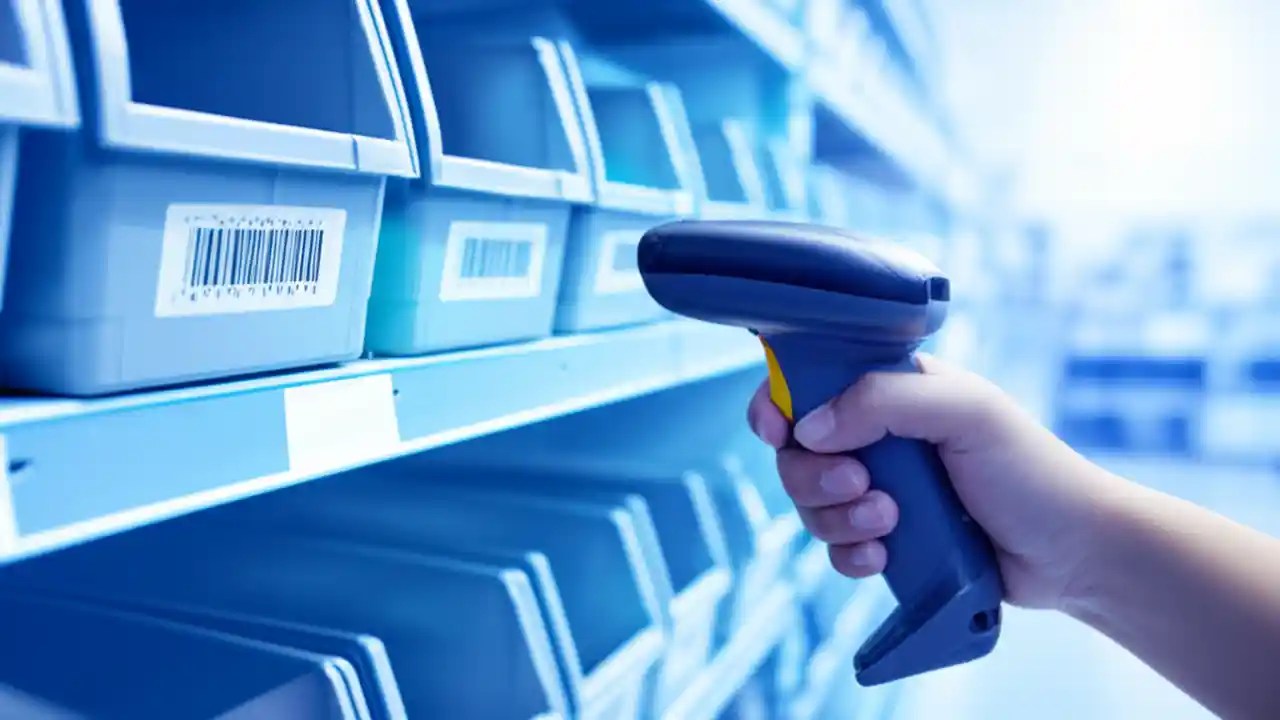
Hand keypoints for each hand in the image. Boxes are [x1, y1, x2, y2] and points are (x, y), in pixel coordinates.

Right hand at [747, 353, 1121, 609]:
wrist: (1072, 554)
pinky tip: (883, 557)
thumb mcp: (964, 413)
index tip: (779, 431)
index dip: (780, 403)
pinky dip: (849, 554)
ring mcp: (879, 487)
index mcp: (892, 387)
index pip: (810, 380)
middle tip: (862, 485)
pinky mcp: (886, 538)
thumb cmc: (1030, 470)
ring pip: (811, 502)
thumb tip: (810, 427)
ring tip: (889, 524)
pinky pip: (835, 547)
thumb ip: (884, 401)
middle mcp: (878, 434)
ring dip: (837, 518)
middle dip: (815, 474)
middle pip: (798, 451)